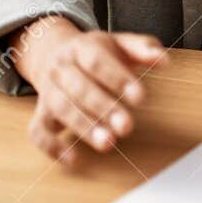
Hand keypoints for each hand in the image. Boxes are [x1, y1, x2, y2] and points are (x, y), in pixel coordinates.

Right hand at [9, 17, 166, 163]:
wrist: (52, 52)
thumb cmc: (95, 53)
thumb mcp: (120, 43)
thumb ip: (142, 49)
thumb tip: (163, 59)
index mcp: (82, 47)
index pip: (97, 61)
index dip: (118, 79)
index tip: (140, 97)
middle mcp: (61, 68)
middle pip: (79, 87)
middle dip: (103, 108)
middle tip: (126, 126)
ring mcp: (47, 91)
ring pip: (60, 109)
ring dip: (84, 128)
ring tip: (108, 143)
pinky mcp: (40, 113)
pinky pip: (38, 131)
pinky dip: (52, 147)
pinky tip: (74, 159)